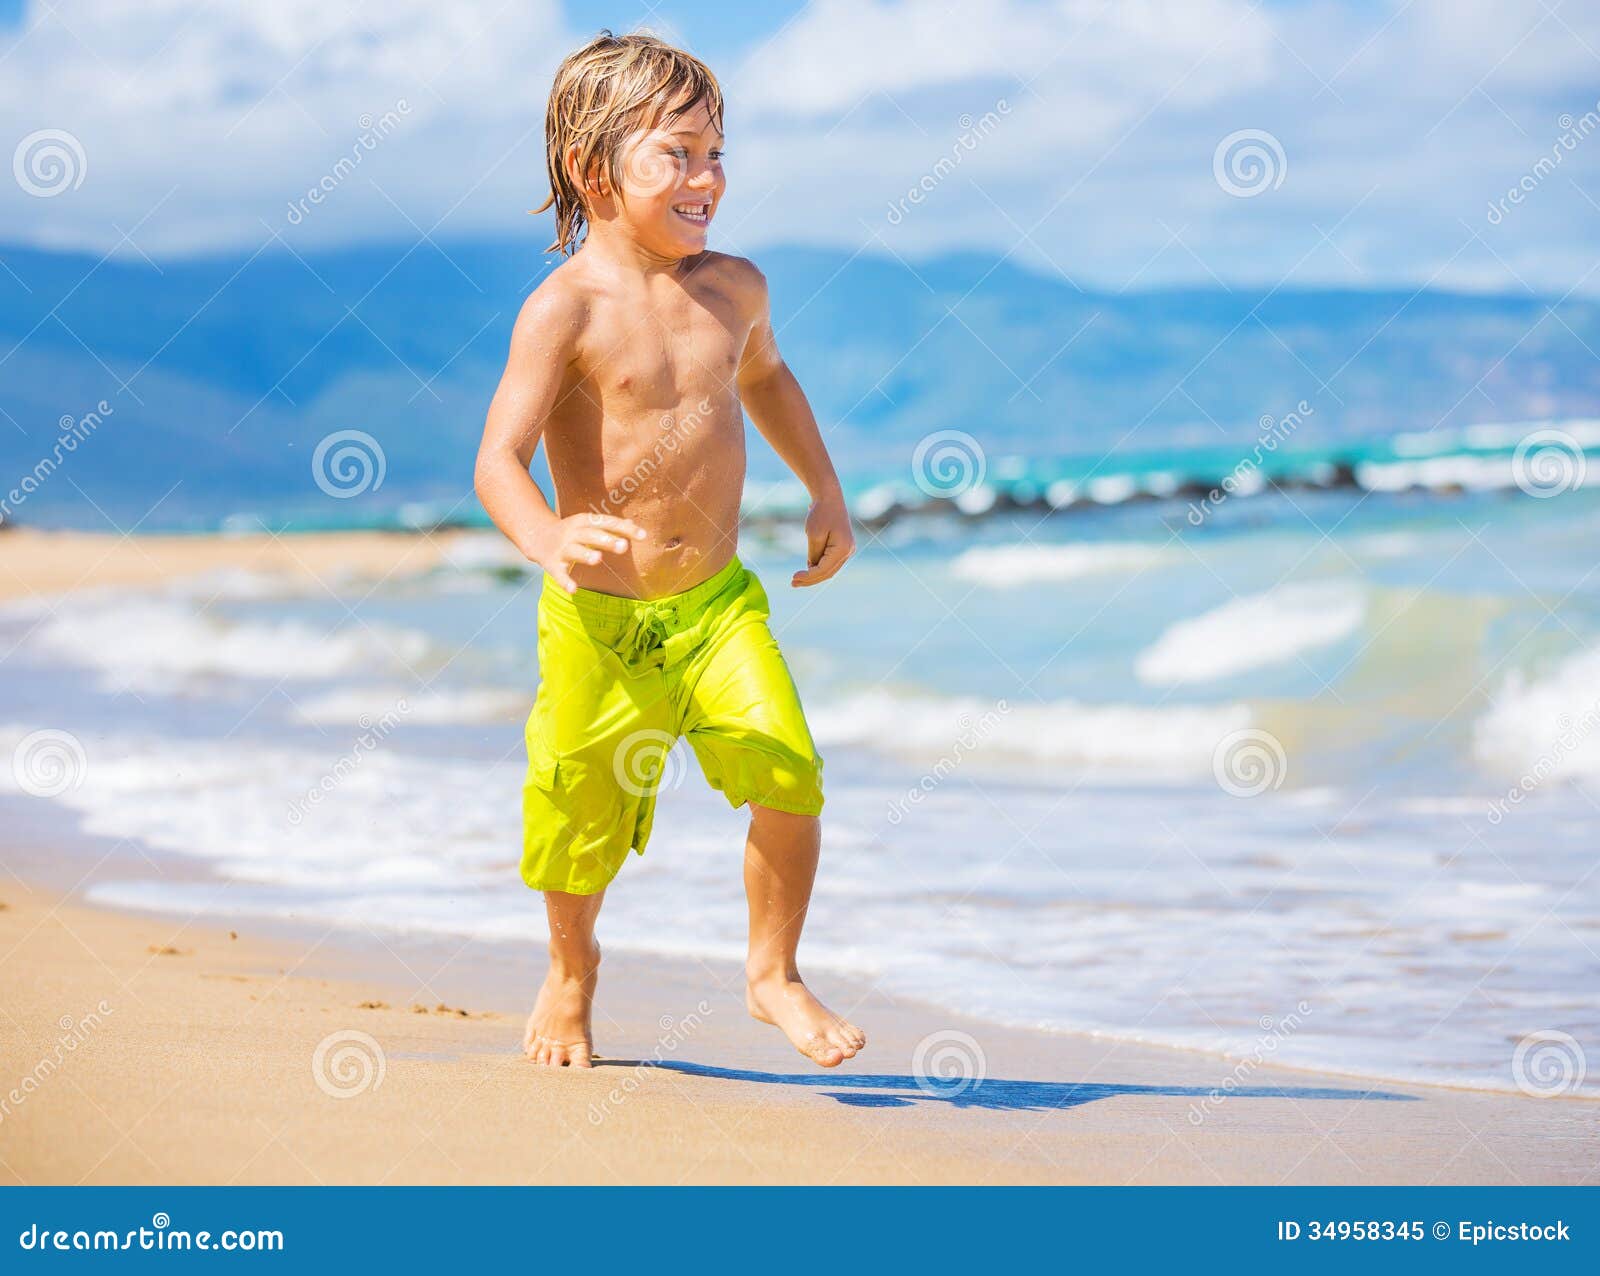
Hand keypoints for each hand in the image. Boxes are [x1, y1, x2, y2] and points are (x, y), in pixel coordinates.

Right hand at [530, 513, 646, 592]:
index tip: (643, 536)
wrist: (537, 537)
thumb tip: (635, 527)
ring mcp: (562, 549)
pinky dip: (565, 582)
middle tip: (624, 546)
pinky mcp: (552, 564)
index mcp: (584, 521)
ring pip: (575, 551)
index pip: (607, 522)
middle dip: (606, 540)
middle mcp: (573, 533)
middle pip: (591, 535)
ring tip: (598, 559)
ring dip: (585, 554)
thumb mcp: (589, 524)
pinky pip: (559, 574)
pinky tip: (573, 590)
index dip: (624, 529)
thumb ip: (610, 526)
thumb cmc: (572, 532)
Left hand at [792, 492, 854, 586]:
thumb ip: (814, 554)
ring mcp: (847, 550)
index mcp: (843, 549)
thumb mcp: (813, 535)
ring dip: (814, 575)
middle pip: (828, 572)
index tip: (793, 578)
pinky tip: (807, 569)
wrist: (829, 496)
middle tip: (793, 583)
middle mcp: (848, 551)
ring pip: (829, 569)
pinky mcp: (843, 547)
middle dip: (810, 579)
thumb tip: (812, 568)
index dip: (808, 577)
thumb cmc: (820, 513)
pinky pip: (830, 562)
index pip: (824, 569)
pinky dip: (818, 567)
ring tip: (797, 579)